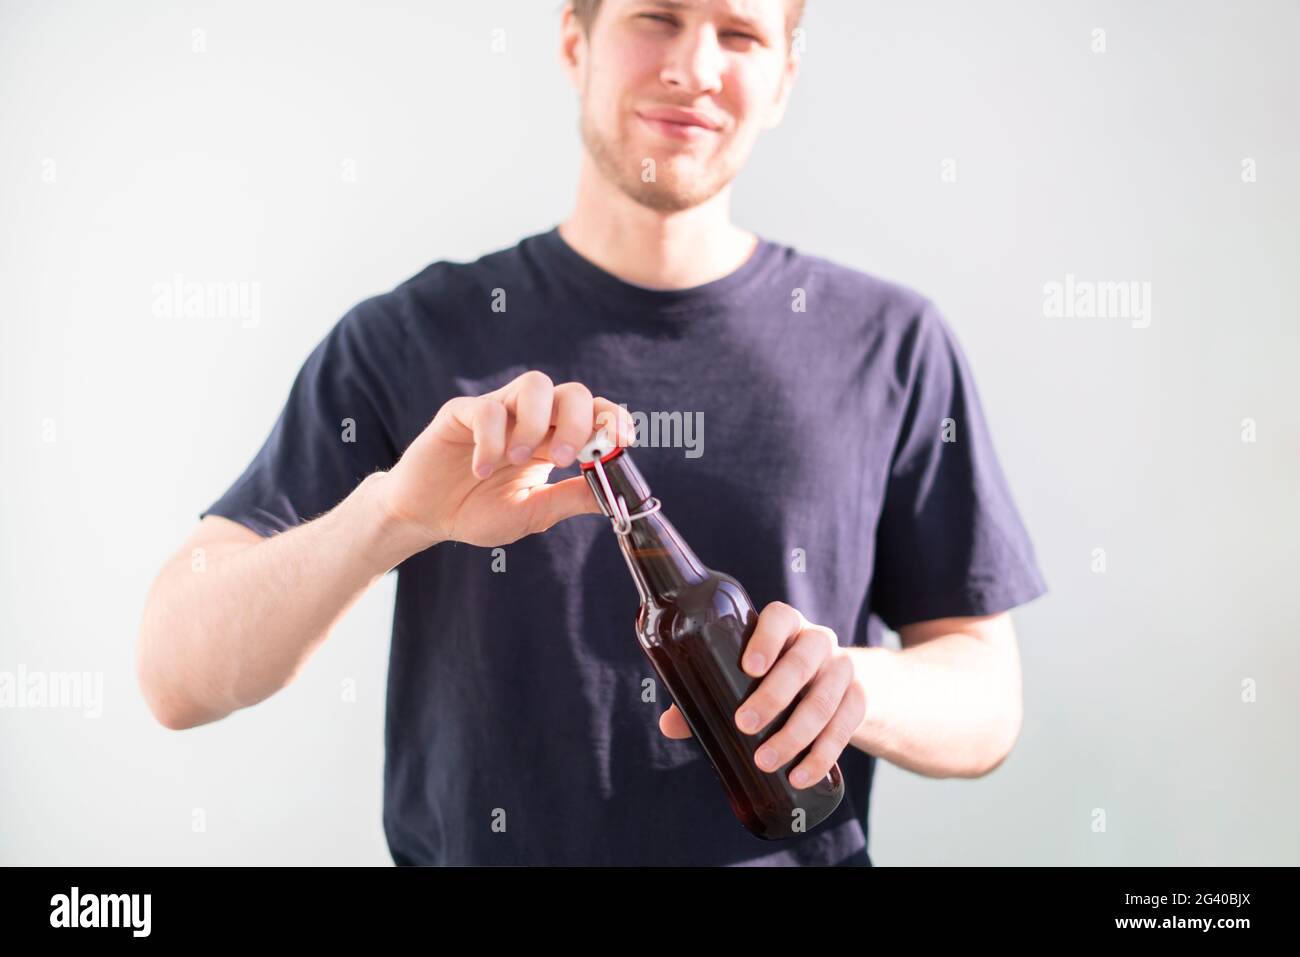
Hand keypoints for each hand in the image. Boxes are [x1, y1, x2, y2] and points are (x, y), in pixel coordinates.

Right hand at [378, 370, 634, 549]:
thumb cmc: (476, 512)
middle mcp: (530, 419)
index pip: (594, 414)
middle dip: (577, 421)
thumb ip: (568, 499)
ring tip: (518, 459)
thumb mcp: (531, 514)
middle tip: (565, 459)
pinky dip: (491, 439)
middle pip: (571, 392)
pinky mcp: (462, 412)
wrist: (425, 517)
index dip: (612, 420)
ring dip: (536, 421)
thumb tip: (613, 495)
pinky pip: (486, 408)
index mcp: (553, 440)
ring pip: (534, 385)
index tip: (622, 440)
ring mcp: (497, 411)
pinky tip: (482, 469)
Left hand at [659, 601, 865, 788]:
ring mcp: (843, 670)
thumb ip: (709, 691)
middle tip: (744, 725)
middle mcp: (818, 641)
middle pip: (803, 662)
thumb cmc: (775, 675)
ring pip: (825, 700)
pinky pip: (846, 727)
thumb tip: (670, 723)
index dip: (766, 639)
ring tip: (766, 761)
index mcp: (786, 625)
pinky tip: (802, 775)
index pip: (780, 618)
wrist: (835, 684)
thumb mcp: (747, 674)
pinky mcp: (859, 700)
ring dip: (796, 735)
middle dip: (773, 696)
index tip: (748, 667)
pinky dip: (823, 755)